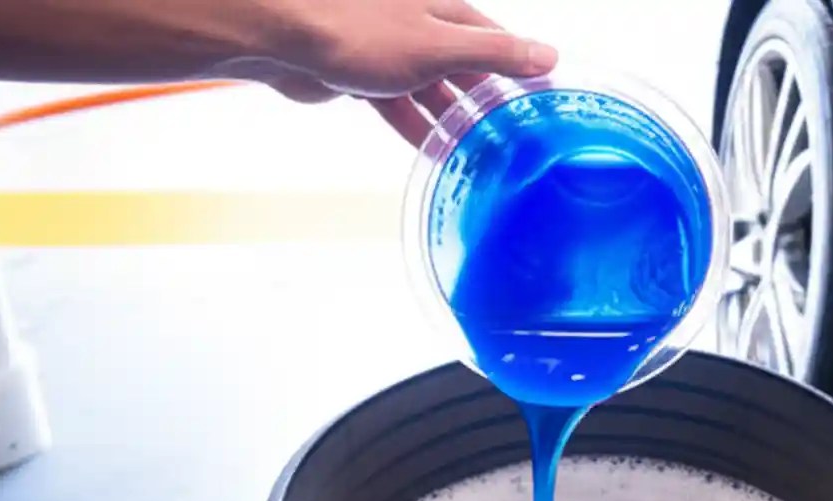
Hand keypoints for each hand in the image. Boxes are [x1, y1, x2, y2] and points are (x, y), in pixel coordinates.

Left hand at [243, 0, 558, 146]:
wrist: (284, 39)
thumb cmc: (359, 30)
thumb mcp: (439, 45)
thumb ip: (493, 53)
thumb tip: (548, 56)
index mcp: (445, 11)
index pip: (497, 41)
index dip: (520, 69)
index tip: (541, 102)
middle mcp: (422, 26)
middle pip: (465, 68)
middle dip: (486, 102)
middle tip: (512, 140)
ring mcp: (391, 50)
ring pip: (432, 90)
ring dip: (451, 121)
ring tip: (478, 155)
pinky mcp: (363, 73)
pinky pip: (398, 104)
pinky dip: (414, 126)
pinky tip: (431, 152)